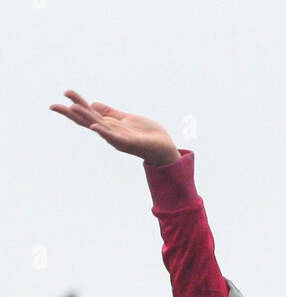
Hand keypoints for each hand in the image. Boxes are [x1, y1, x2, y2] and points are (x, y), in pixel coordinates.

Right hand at [50, 89, 179, 165]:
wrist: (164, 147)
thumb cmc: (146, 134)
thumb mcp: (125, 119)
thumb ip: (109, 113)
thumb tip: (93, 104)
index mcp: (109, 125)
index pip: (88, 113)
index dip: (76, 103)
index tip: (64, 94)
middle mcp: (110, 132)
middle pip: (87, 121)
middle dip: (71, 113)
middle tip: (54, 106)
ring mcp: (119, 138)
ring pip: (98, 127)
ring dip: (85, 119)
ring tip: (72, 109)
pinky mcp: (130, 143)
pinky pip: (115, 138)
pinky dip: (105, 133)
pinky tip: (96, 127)